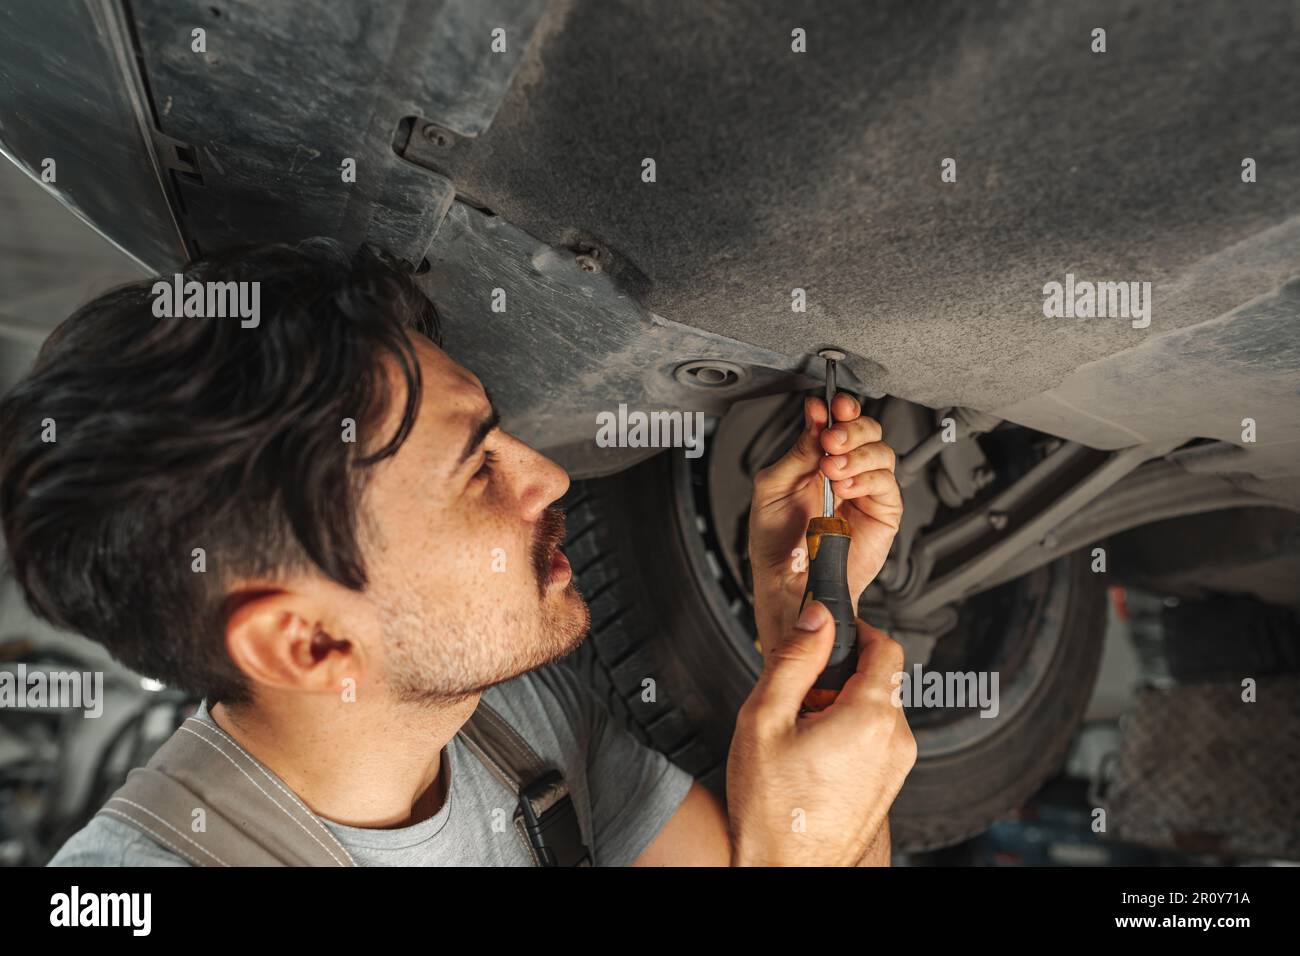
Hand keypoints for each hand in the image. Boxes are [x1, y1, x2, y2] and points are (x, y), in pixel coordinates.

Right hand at [727, 601, 916, 865]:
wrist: (785, 869)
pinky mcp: (889, 785)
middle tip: (799, 696)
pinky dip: (848, 734)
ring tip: (802, 733)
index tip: (828, 633)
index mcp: (869, 718)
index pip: (886, 646)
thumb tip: (816, 617)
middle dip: (839, 676)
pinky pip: (875, 739)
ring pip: (876, 708)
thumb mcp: (764, 719)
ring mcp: (896, 767)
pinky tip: (813, 757)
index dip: (855, 630)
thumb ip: (794, 659)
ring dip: (842, 706)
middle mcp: (895, 742)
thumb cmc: (772, 810)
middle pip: (879, 677)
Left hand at [748, 394, 901, 648]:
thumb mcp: (772, 489)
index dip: (838, 408)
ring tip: (832, 469)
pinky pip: (887, 484)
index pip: (836, 422)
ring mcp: (865, 490)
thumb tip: (814, 419)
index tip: (829, 405)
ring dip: (857, 454)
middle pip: (866, 430)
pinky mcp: (882, 512)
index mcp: (816, 459)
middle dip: (851, 428)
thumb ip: (796, 453)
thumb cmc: (777, 542)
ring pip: (881, 452)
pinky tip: (846, 488)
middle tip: (830, 439)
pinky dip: (867, 479)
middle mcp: (844, 470)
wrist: (788, 583)